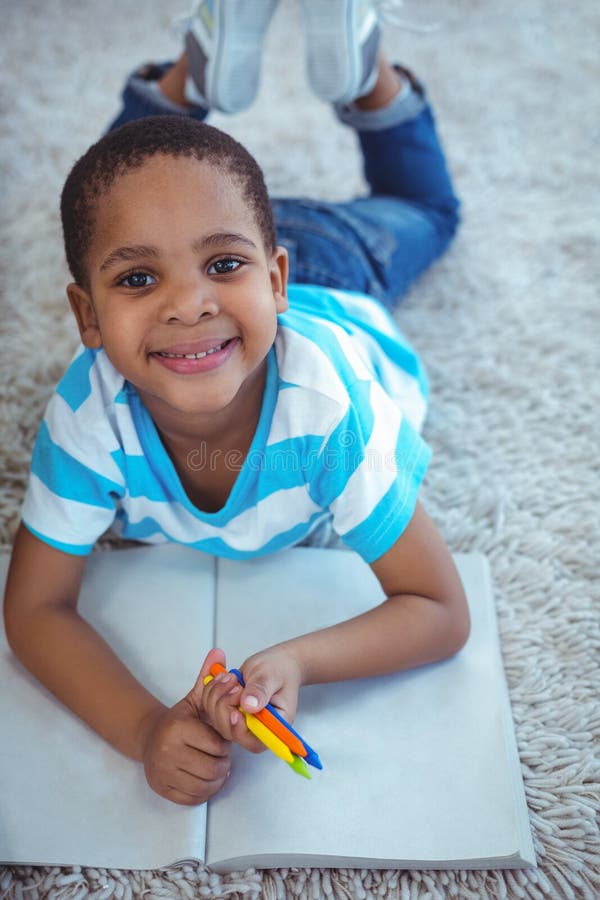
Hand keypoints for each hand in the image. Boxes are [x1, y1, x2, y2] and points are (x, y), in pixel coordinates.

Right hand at [140, 666, 231, 805]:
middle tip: (220, 754)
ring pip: (206, 785)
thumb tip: (219, 652)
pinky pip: (195, 798)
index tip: (222, 738)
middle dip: (222, 762)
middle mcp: (167, 752)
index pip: (217, 744)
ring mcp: (162, 773)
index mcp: (177, 728)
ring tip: (213, 764)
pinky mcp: (162, 790)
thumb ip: (208, 678)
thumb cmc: (180, 719)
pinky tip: (203, 776)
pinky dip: (204, 790)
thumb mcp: (195, 698)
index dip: (225, 743)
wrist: (148, 737)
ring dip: (216, 778)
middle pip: (214, 767)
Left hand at [199, 645, 302, 752]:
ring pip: (217, 720)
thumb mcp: (271, 676)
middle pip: (231, 732)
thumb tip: (250, 706)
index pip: (255, 742)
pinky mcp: (228, 713)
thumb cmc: (278, 670)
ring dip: (216, 696)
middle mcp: (256, 729)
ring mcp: (240, 722)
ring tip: (230, 677)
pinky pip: (210, 709)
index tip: (234, 712)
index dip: (240, 731)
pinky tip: (222, 678)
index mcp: (274, 725)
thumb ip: (260, 690)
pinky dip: (211, 692)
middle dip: (225, 705)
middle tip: (234, 682)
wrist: (274, 663)